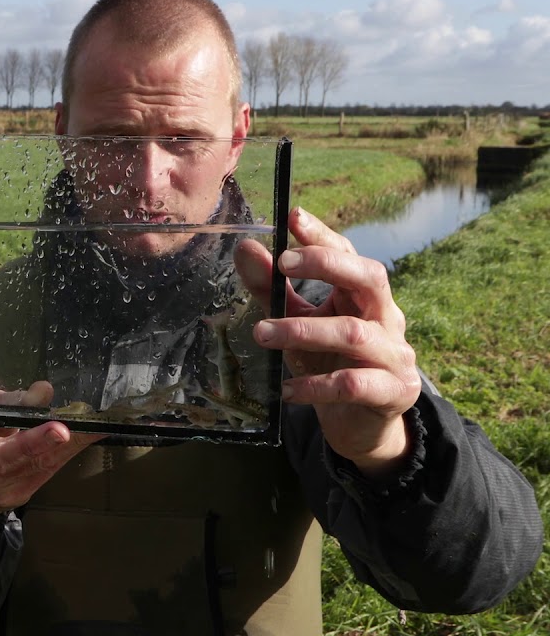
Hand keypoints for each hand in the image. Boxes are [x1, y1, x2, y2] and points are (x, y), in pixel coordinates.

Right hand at [0, 381, 102, 522]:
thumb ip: (8, 402)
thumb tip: (43, 391)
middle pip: (0, 459)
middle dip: (32, 443)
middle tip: (59, 430)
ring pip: (34, 466)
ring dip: (64, 446)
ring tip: (90, 428)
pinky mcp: (18, 498)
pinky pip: (47, 472)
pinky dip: (69, 451)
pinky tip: (90, 435)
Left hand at [235, 207, 420, 479]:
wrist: (360, 424)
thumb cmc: (328, 363)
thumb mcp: (297, 323)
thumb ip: (272, 289)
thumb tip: (246, 248)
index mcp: (364, 296)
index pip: (349, 254)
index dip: (322, 236)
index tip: (292, 217)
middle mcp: (386, 318)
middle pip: (370, 277)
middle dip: (327, 265)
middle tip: (282, 263)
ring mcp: (394, 355)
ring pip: (354, 334)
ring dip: (303, 330)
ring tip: (261, 333)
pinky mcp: (393, 392)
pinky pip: (352, 384)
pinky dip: (315, 386)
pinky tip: (286, 390)